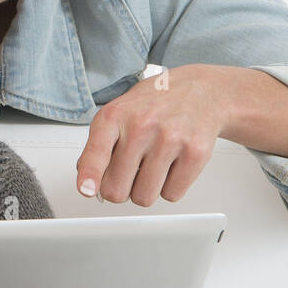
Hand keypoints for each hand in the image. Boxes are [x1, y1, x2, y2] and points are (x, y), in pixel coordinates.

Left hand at [76, 64, 225, 206]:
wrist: (201, 90)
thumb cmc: (155, 105)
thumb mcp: (118, 114)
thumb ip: (98, 146)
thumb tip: (88, 183)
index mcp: (115, 115)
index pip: (96, 152)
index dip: (90, 175)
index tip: (86, 190)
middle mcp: (141, 125)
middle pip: (117, 189)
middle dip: (120, 189)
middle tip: (129, 174)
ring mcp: (170, 139)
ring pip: (144, 197)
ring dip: (145, 190)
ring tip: (152, 166)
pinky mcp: (195, 153)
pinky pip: (171, 195)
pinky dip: (169, 187)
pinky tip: (171, 165)